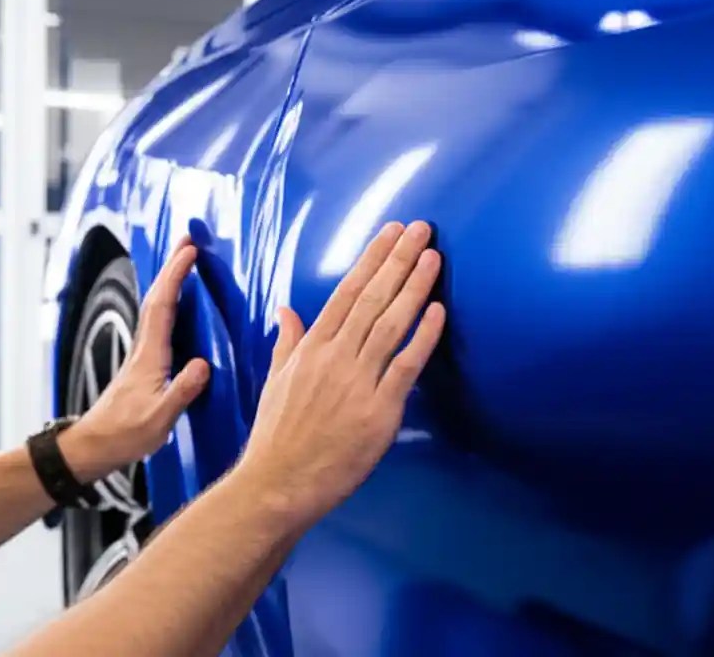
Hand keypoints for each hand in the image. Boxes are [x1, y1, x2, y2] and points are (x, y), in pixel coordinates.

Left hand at [61, 237, 210, 482]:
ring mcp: (142, 355)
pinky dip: (169, 303)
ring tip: (186, 262)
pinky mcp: (144, 364)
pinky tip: (176, 305)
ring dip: (171, 281)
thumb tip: (203, 364)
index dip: (176, 276)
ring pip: (157, 307)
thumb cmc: (124, 435)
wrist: (94, 447)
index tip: (190, 251)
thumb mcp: (159, 418)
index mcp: (150, 356)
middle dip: (173, 266)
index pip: (164, 306)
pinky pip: (159, 323)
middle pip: (158, 298)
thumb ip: (181, 391)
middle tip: (189, 240)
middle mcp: (144, 349)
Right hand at [236, 221, 445, 528]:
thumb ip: (287, 343)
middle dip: (399, 260)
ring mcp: (358, 383)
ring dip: (414, 287)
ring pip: (391, 324)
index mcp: (311, 348)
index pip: (347, 291)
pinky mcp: (379, 411)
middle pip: (373, 298)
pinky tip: (437, 311)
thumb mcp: (275, 381)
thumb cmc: (277, 436)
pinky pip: (405, 366)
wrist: (278, 483)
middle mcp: (335, 358)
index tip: (391, 233)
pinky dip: (423, 337)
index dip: (372, 259)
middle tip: (421, 229)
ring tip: (433, 257)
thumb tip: (288, 310)